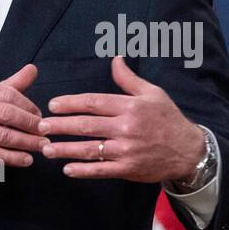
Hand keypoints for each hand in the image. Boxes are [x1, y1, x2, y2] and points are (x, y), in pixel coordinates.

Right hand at [0, 64, 48, 181]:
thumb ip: (11, 84)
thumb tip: (33, 69)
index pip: (9, 95)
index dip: (29, 107)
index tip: (40, 117)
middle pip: (8, 115)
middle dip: (31, 125)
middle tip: (46, 132)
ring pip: (3, 136)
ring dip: (26, 143)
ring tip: (41, 146)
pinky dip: (13, 158)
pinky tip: (26, 159)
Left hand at [38, 56, 204, 182]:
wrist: (188, 150)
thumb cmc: (168, 119)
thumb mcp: (153, 93)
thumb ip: (129, 79)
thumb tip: (115, 59)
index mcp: (130, 107)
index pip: (94, 103)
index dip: (70, 103)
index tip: (53, 105)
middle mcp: (126, 127)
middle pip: (86, 125)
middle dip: (60, 126)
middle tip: (40, 127)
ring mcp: (126, 150)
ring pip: (89, 149)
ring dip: (65, 149)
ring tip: (46, 148)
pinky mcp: (128, 169)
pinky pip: (101, 170)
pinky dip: (83, 170)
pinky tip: (67, 169)